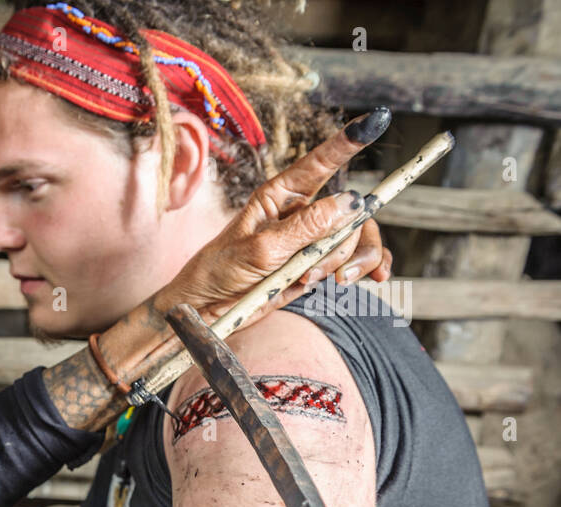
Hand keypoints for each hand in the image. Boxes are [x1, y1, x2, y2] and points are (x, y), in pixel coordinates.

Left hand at [159, 108, 394, 324]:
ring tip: (308, 280)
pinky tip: (375, 278)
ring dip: (344, 262)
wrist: (210, 306)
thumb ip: (306, 227)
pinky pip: (357, 259)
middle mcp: (302, 212)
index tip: (376, 119)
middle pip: (350, 212)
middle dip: (343, 242)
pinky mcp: (317, 264)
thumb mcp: (261, 248)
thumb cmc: (223, 269)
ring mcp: (313, 239)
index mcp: (281, 195)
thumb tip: (351, 202)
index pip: (320, 162)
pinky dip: (369, 268)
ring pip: (356, 238)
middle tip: (314, 269)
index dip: (349, 141)